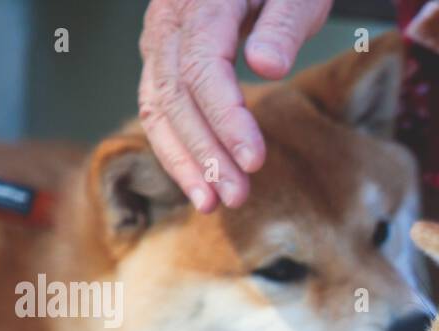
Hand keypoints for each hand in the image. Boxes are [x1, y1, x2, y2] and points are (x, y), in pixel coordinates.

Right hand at [138, 0, 332, 211]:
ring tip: (212, 203)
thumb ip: (282, 24)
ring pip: (156, 105)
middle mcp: (168, 18)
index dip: (226, 118)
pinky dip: (173, 147)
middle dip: (206, 151)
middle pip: (175, 94)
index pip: (203, 66)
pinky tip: (197, 182)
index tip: (254, 161)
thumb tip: (265, 64)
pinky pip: (155, 107)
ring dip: (183, 159)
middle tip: (237, 196)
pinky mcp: (159, 58)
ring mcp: (157, 38)